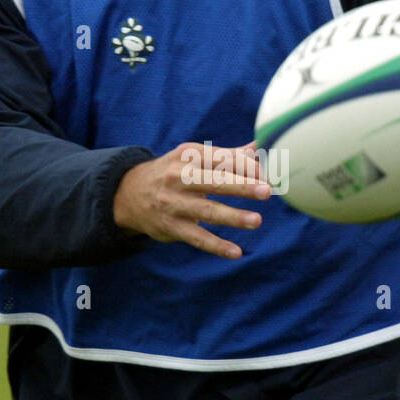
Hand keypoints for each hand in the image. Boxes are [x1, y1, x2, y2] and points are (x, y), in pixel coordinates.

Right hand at [113, 141, 271, 259]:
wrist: (130, 193)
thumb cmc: (175, 172)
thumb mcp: (193, 157)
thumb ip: (227, 155)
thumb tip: (260, 146)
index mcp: (189, 156)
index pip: (221, 159)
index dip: (246, 166)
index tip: (269, 173)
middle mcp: (179, 177)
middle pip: (214, 182)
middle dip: (241, 186)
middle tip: (267, 190)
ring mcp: (173, 203)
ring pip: (206, 211)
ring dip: (232, 216)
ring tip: (256, 221)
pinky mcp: (170, 226)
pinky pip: (196, 238)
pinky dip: (216, 245)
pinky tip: (236, 252)